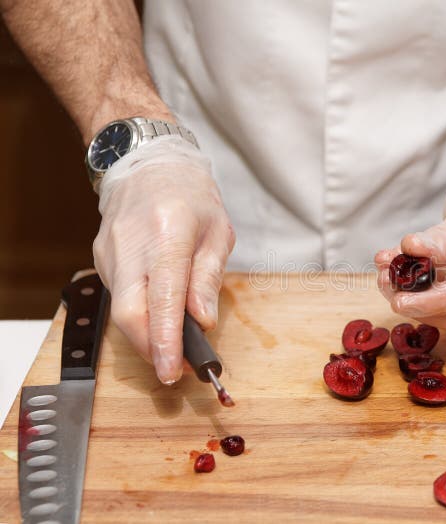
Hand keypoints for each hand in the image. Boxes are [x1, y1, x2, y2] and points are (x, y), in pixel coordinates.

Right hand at [93, 136, 234, 383]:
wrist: (146, 163)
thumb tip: (203, 320)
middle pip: (130, 315)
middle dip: (153, 350)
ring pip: (122, 311)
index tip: (174, 370)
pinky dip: (141, 316)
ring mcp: (110, 253)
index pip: (163, 297)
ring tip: (177, 346)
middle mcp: (131, 246)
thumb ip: (208, 277)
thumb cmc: (190, 195)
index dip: (167, 339)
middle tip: (179, 368)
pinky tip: (160, 319)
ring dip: (148, 336)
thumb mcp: (218, 232)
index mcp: (168, 234)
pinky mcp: (101, 259)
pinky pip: (120, 298)